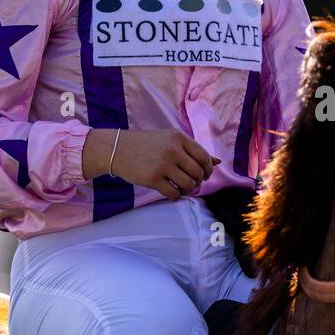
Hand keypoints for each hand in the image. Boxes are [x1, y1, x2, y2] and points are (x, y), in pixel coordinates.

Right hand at [84, 129, 220, 199]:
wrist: (117, 149)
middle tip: (191, 183)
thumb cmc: (146, 145)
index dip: (208, 169)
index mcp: (179, 138)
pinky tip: (171, 192)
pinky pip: (174, 193)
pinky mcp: (153, 179)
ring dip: (188, 190)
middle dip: (198, 182)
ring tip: (181, 188)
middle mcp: (173, 150)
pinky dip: (176, 196)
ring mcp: (163, 164)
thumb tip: (218, 162)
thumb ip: (192, 150)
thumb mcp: (170, 140)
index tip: (204, 175)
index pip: (204, 157)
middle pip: (198, 173)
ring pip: (189, 185)